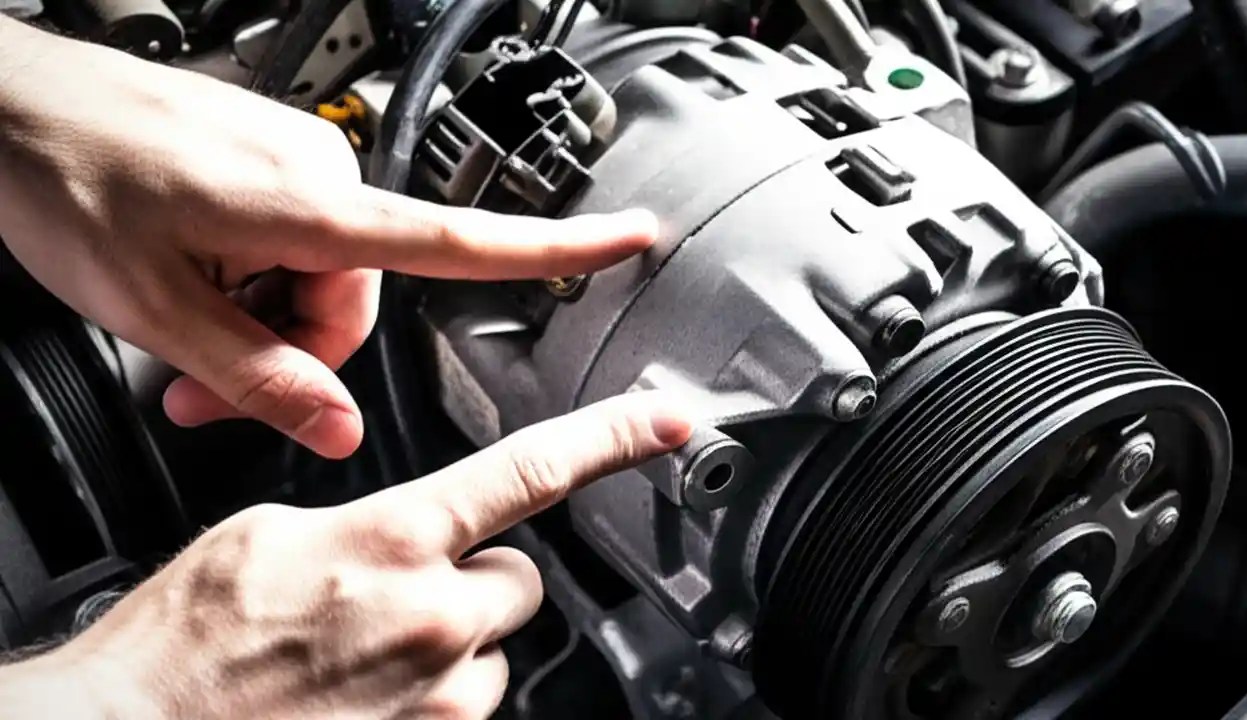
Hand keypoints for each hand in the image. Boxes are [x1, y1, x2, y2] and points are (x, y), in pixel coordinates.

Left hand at [0, 18, 656, 458]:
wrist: (5, 103)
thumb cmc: (65, 177)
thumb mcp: (155, 308)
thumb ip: (258, 377)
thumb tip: (336, 426)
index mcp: (309, 206)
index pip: (460, 239)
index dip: (556, 247)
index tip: (630, 239)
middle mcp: (318, 175)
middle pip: (354, 303)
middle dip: (286, 354)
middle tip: (203, 385)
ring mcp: (292, 163)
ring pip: (316, 280)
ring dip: (257, 323)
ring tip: (180, 339)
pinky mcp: (267, 161)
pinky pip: (289, 242)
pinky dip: (248, 280)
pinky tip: (191, 283)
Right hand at [0, 393, 690, 719]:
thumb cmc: (183, 647)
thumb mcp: (268, 535)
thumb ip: (360, 524)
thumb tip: (397, 533)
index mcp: (395, 540)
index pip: (529, 469)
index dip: (610, 438)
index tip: (666, 420)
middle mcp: (436, 618)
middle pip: (516, 580)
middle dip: (472, 584)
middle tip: (395, 599)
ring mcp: (442, 697)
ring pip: (489, 651)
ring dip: (448, 649)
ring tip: (361, 660)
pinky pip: (464, 708)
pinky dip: (429, 699)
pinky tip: (361, 698)